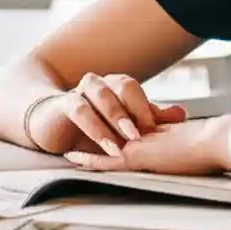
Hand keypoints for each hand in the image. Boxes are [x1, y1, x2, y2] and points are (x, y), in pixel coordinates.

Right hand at [27, 73, 188, 155]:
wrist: (49, 124)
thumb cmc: (89, 125)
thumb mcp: (122, 126)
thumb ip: (149, 119)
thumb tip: (181, 113)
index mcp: (115, 85)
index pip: (135, 89)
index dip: (147, 107)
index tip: (160, 130)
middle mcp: (100, 83)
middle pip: (122, 85)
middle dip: (137, 109)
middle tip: (147, 132)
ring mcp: (81, 91)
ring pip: (102, 96)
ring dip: (117, 117)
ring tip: (130, 139)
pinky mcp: (64, 105)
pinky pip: (81, 110)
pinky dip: (96, 128)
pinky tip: (107, 146)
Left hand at [63, 116, 230, 175]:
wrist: (214, 143)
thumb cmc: (209, 145)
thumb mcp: (187, 141)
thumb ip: (174, 136)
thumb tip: (182, 132)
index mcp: (152, 135)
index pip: (124, 131)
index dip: (108, 130)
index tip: (94, 128)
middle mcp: (141, 137)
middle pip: (109, 135)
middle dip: (91, 133)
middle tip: (71, 133)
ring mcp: (136, 146)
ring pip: (103, 143)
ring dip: (84, 144)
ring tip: (64, 146)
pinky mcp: (135, 157)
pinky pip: (105, 161)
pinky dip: (88, 160)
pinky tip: (72, 159)